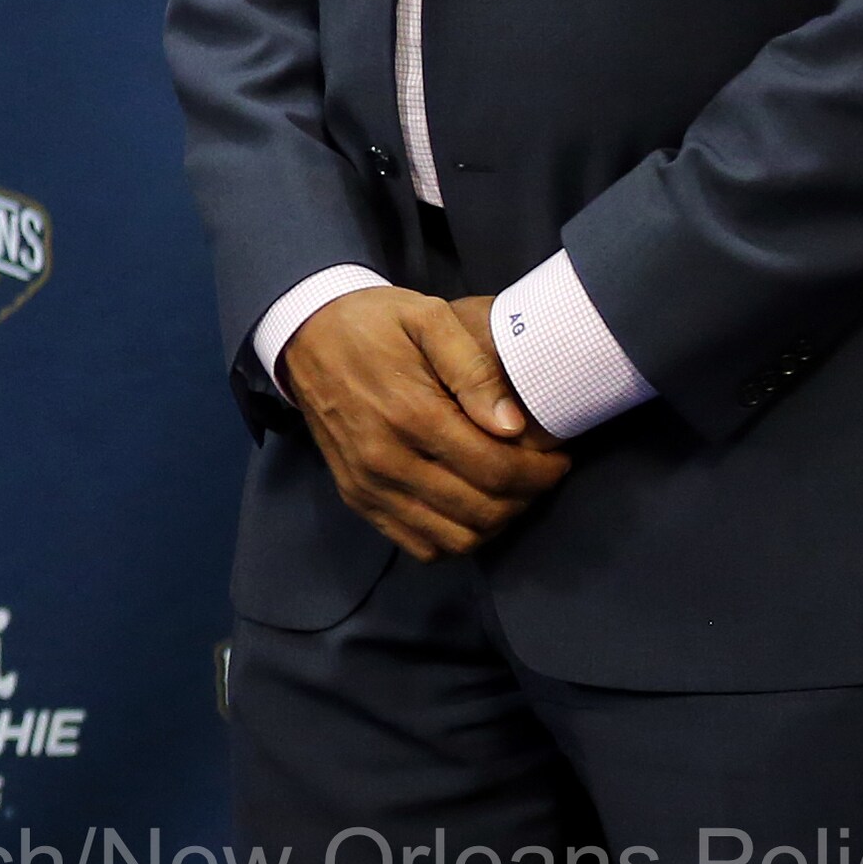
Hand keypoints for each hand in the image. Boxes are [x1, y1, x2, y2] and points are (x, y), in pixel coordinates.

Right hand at [277, 287, 571, 560]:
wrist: (305, 334)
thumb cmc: (375, 322)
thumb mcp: (428, 318)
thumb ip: (473, 369)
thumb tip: (512, 425)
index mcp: (410, 413)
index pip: (496, 470)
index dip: (541, 473)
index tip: (558, 458)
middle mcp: (387, 459)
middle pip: (482, 511)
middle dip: (526, 498)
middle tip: (539, 474)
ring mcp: (368, 485)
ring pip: (454, 539)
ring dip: (494, 524)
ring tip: (508, 492)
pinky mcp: (357, 497)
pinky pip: (419, 545)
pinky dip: (454, 538)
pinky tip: (468, 507)